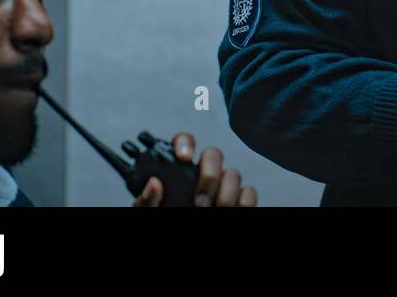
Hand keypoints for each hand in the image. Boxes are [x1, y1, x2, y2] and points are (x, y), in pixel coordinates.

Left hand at [132, 132, 257, 206]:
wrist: (181, 253)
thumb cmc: (166, 217)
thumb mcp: (150, 213)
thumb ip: (147, 201)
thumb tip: (153, 183)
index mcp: (178, 172)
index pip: (184, 142)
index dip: (185, 143)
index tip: (183, 157)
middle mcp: (203, 175)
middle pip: (214, 154)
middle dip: (210, 176)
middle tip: (199, 203)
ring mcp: (223, 186)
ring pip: (234, 174)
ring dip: (225, 195)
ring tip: (213, 212)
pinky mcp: (240, 200)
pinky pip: (249, 193)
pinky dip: (244, 202)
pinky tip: (232, 211)